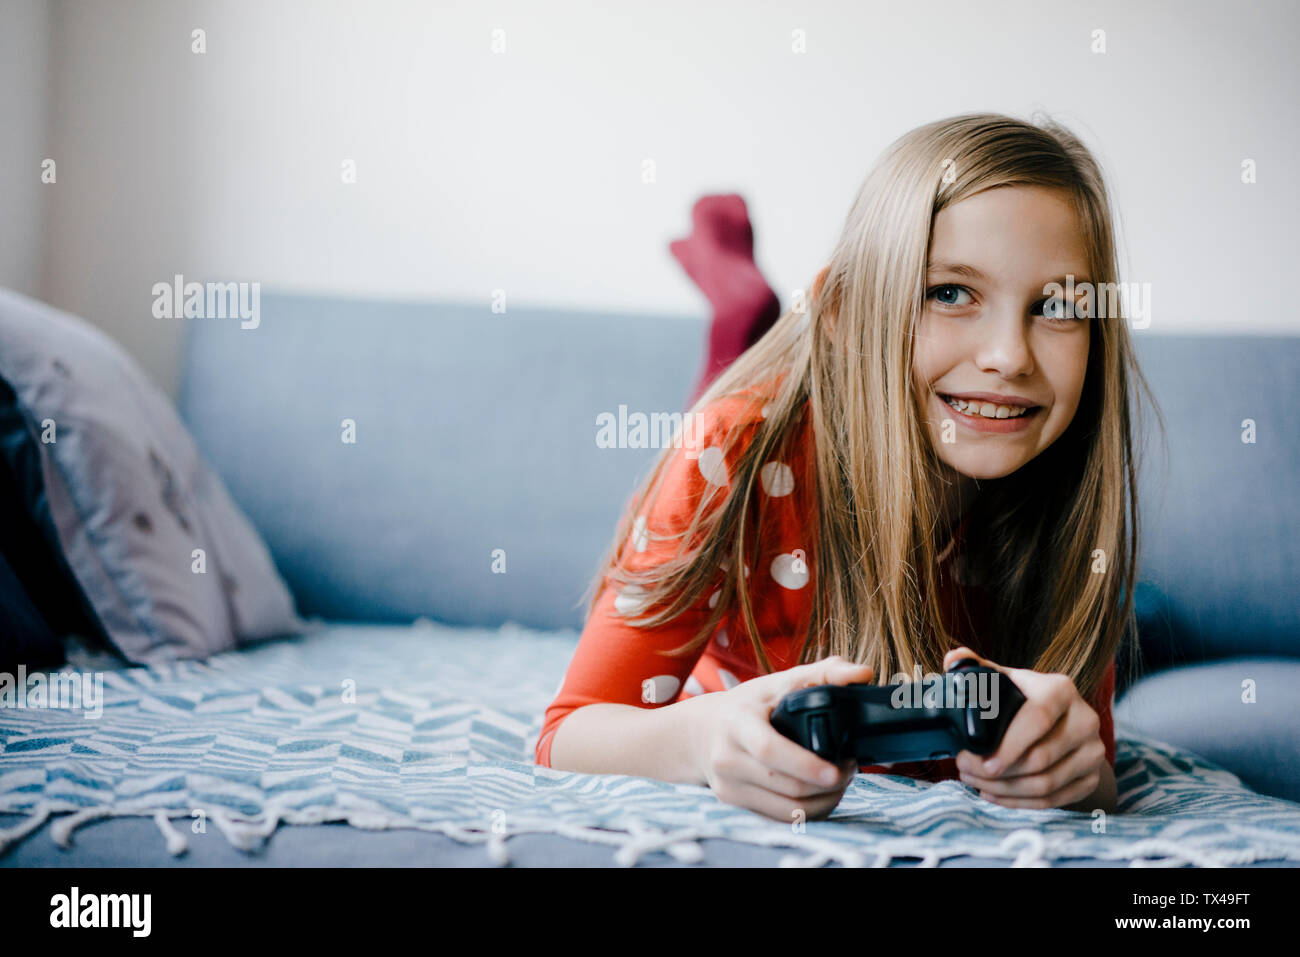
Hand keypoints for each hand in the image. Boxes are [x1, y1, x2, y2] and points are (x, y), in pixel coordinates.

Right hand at [688, 655, 870, 822]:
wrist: (701, 733)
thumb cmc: (748, 705)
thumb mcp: (777, 682)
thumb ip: (823, 674)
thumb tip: (864, 673)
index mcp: (737, 722)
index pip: (770, 751)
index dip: (805, 765)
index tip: (837, 771)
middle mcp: (728, 758)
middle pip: (786, 786)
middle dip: (828, 785)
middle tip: (850, 768)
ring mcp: (729, 787)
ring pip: (788, 810)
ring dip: (824, 802)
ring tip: (840, 782)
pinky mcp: (735, 805)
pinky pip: (780, 818)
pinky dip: (809, 812)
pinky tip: (822, 795)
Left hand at [944, 646, 1104, 808]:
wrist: (1065, 724)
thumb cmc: (1026, 699)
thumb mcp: (1007, 680)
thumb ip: (978, 668)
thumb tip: (953, 659)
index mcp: (1061, 690)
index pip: (1037, 718)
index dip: (1009, 745)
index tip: (982, 761)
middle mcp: (1085, 719)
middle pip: (1040, 758)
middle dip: (998, 773)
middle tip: (967, 770)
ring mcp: (1093, 751)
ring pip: (1046, 783)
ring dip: (1005, 790)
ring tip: (976, 782)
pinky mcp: (1092, 777)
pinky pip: (1054, 800)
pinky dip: (1020, 802)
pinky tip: (995, 794)